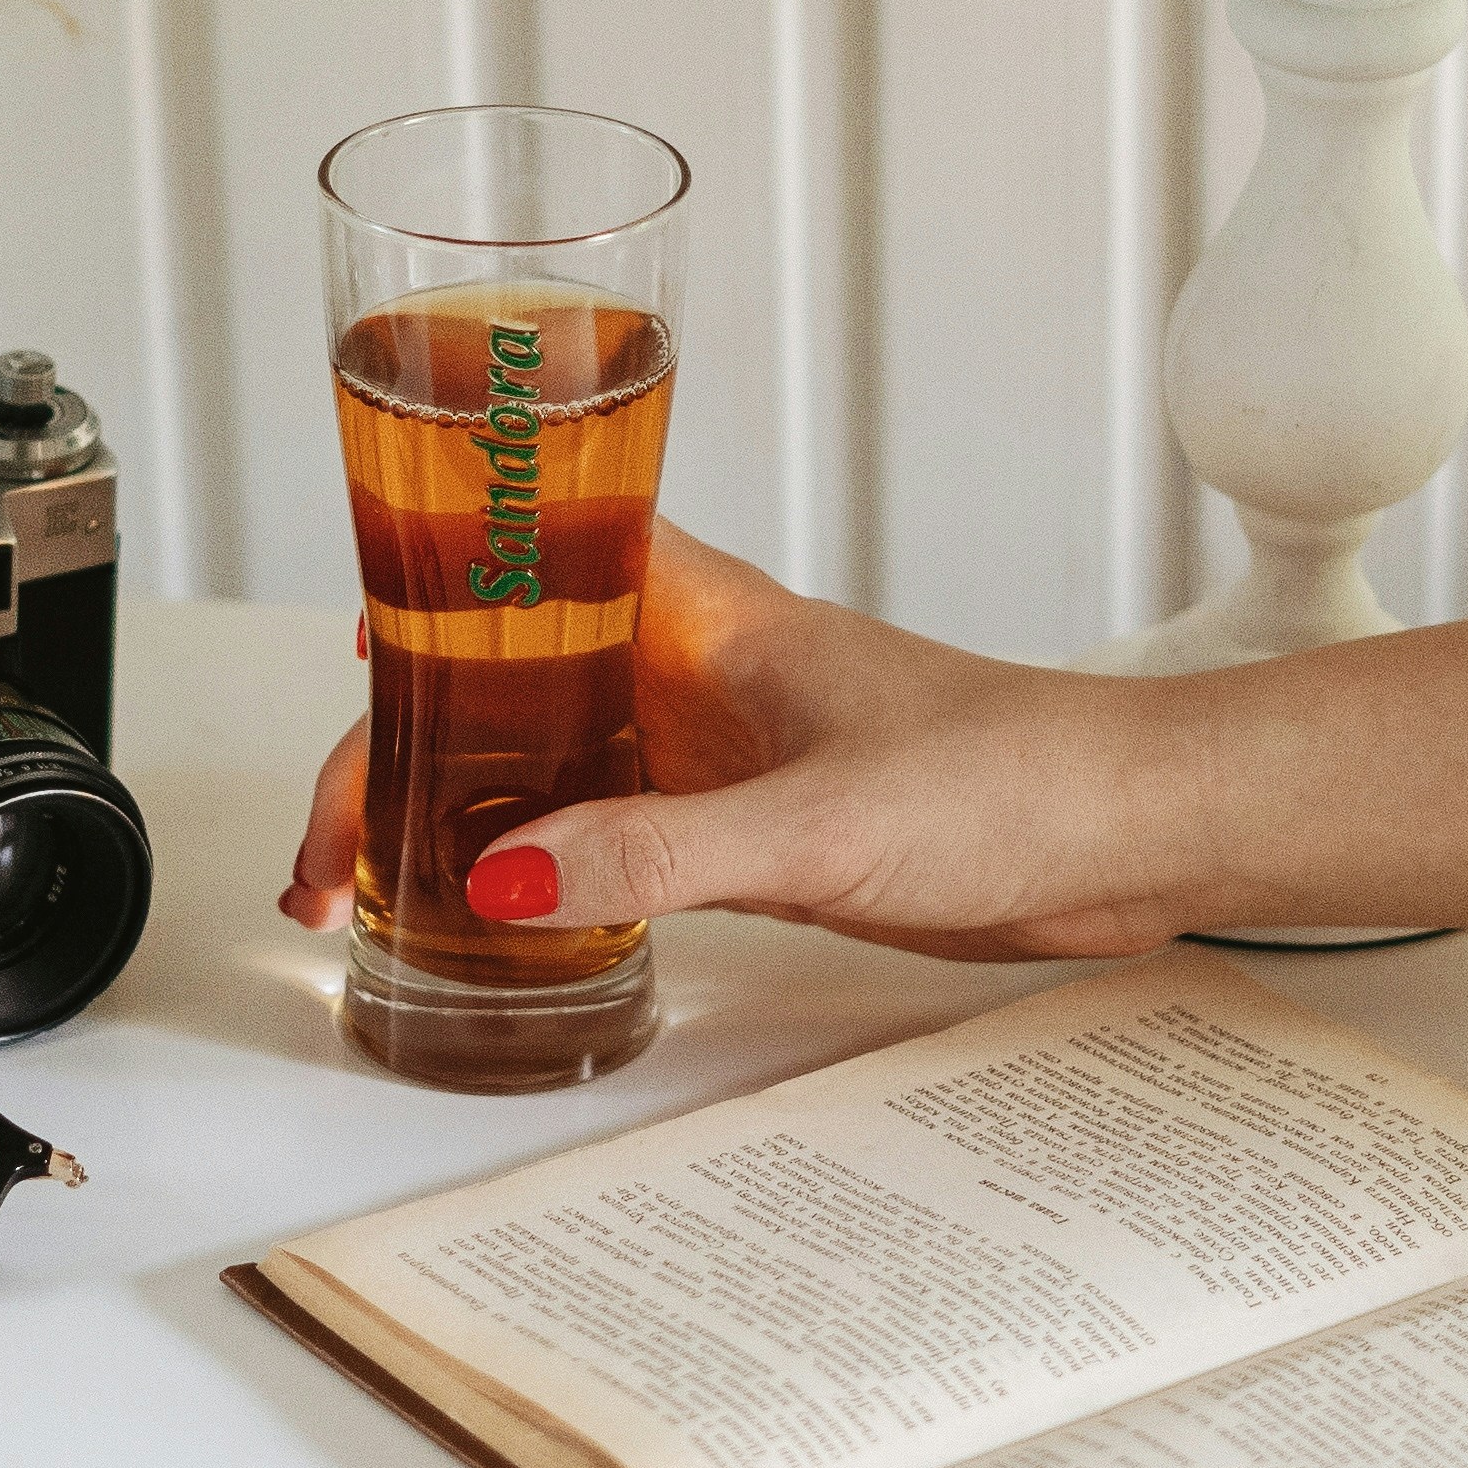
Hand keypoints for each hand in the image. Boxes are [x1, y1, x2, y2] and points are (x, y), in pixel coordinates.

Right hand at [278, 521, 1211, 963]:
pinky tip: (493, 913)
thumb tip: (504, 876)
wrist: (1134, 832)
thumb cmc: (1018, 777)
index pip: (533, 554)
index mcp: (706, 617)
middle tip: (332, 850)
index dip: (430, 582)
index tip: (346, 652)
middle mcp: (698, 670)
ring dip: (458, 806)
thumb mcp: (815, 826)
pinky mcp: (756, 827)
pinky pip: (607, 830)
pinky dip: (534, 862)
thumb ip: (656, 852)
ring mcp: (722, 749)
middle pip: (508, 676)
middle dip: (402, 744)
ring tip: (368, 888)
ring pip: (546, 756)